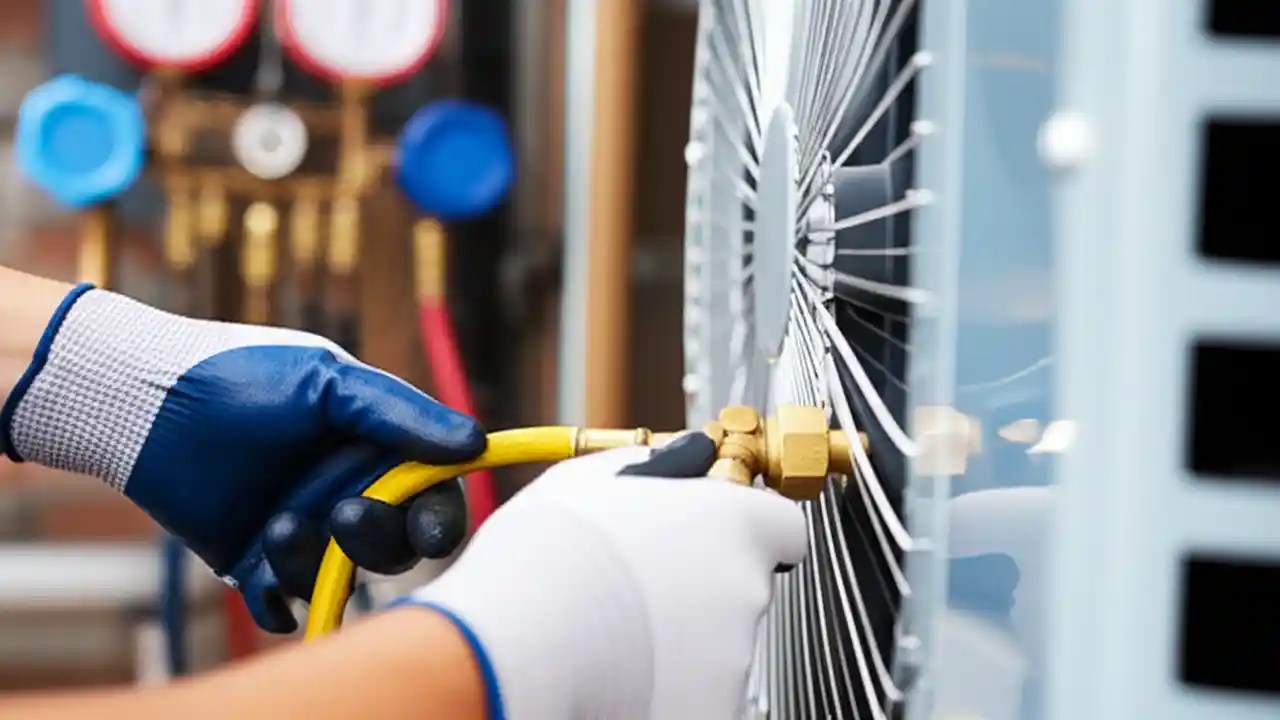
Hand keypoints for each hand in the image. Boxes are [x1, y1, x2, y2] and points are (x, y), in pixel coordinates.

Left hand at [0, 286, 485, 631]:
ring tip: (276, 525)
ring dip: (318, 560)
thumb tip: (477, 445)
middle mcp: (346, 494)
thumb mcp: (331, 383)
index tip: (434, 530)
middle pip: (395, 544)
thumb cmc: (243, 378)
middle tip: (344, 514)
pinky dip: (279, 601)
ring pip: (341, 575)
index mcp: (373, 451)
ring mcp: (302, 531)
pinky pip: (283, 603)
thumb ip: (404, 415)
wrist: (148, 404)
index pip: (430, 496)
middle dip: (378, 538)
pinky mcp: (253, 564)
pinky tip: (264, 580)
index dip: (440, 517)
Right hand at [403, 433, 807, 718]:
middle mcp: (748, 593)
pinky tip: (615, 672)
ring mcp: (733, 662)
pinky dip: (665, 686)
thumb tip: (685, 457)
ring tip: (608, 631)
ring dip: (678, 639)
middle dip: (698, 587)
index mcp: (735, 526)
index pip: (781, 528)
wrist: (511, 649)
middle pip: (740, 587)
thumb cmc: (543, 561)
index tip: (713, 536)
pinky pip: (696, 692)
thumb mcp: (592, 478)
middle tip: (633, 586)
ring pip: (715, 646)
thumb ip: (658, 464)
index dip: (744, 531)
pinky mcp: (711, 711)